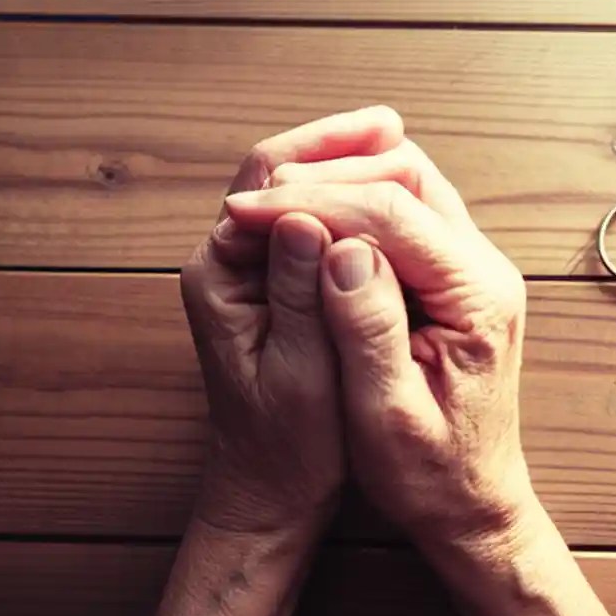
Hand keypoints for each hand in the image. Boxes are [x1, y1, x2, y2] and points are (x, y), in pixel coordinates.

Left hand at [180, 106, 404, 534]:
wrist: (271, 489)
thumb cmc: (289, 447)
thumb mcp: (303, 377)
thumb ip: (300, 298)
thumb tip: (305, 217)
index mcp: (220, 278)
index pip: (265, 186)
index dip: (324, 153)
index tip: (382, 134)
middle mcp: (223, 264)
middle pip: (274, 177)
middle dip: (332, 148)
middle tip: (393, 126)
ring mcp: (245, 272)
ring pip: (290, 196)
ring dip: (339, 169)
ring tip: (395, 146)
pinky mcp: (269, 285)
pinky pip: (303, 225)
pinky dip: (341, 204)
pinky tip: (383, 196)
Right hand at [223, 139, 535, 545]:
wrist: (470, 503)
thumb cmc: (429, 475)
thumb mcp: (386, 417)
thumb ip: (367, 330)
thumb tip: (341, 248)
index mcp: (477, 298)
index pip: (392, 212)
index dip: (312, 202)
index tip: (242, 212)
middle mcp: (484, 269)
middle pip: (406, 174)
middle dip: (324, 175)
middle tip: (251, 199)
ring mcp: (470, 267)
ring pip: (404, 182)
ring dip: (336, 181)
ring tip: (268, 202)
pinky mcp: (450, 275)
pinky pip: (401, 211)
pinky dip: (349, 204)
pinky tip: (302, 223)